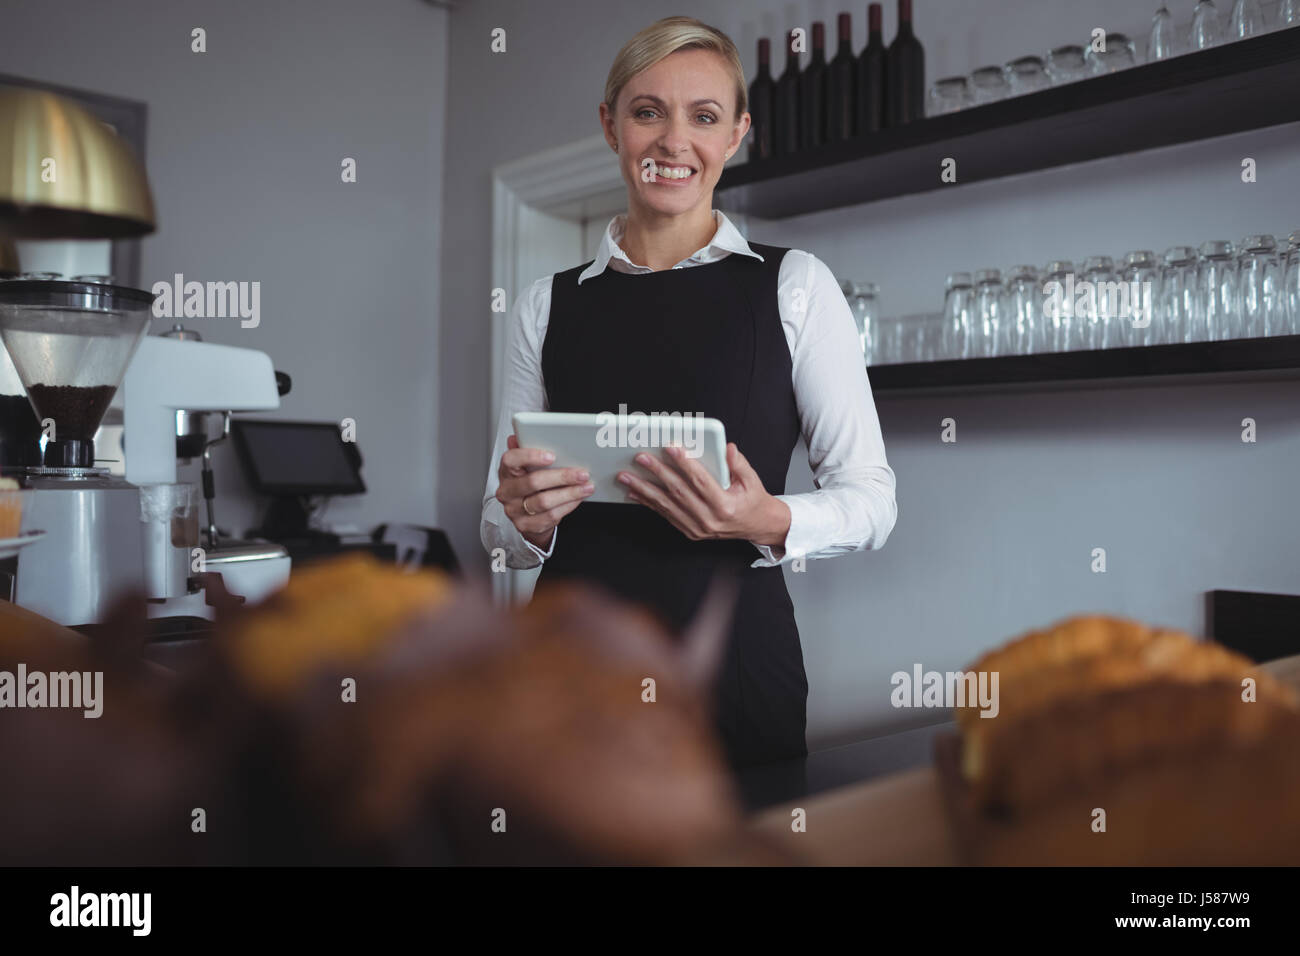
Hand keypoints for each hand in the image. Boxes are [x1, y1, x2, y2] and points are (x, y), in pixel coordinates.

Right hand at [496, 434, 594, 548]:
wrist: (525, 515)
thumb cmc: (530, 485)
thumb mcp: (527, 466)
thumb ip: (526, 449)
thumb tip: (517, 436)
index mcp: (506, 471)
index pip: (511, 460)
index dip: (530, 456)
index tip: (552, 455)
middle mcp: (506, 491)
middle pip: (533, 482)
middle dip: (561, 476)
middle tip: (582, 473)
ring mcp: (514, 510)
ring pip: (544, 501)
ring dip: (569, 493)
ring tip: (587, 486)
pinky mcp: (525, 525)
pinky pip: (550, 516)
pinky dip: (568, 506)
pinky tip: (578, 498)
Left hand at [617, 442, 790, 548]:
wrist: (756, 527)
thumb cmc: (752, 501)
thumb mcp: (752, 480)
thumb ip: (738, 463)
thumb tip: (727, 448)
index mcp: (725, 506)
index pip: (700, 481)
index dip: (684, 463)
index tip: (669, 448)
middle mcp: (709, 519)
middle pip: (678, 492)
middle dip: (656, 472)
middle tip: (640, 458)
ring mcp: (697, 528)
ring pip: (666, 505)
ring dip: (643, 489)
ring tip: (626, 476)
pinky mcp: (689, 531)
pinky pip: (665, 515)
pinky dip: (648, 503)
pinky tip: (634, 492)